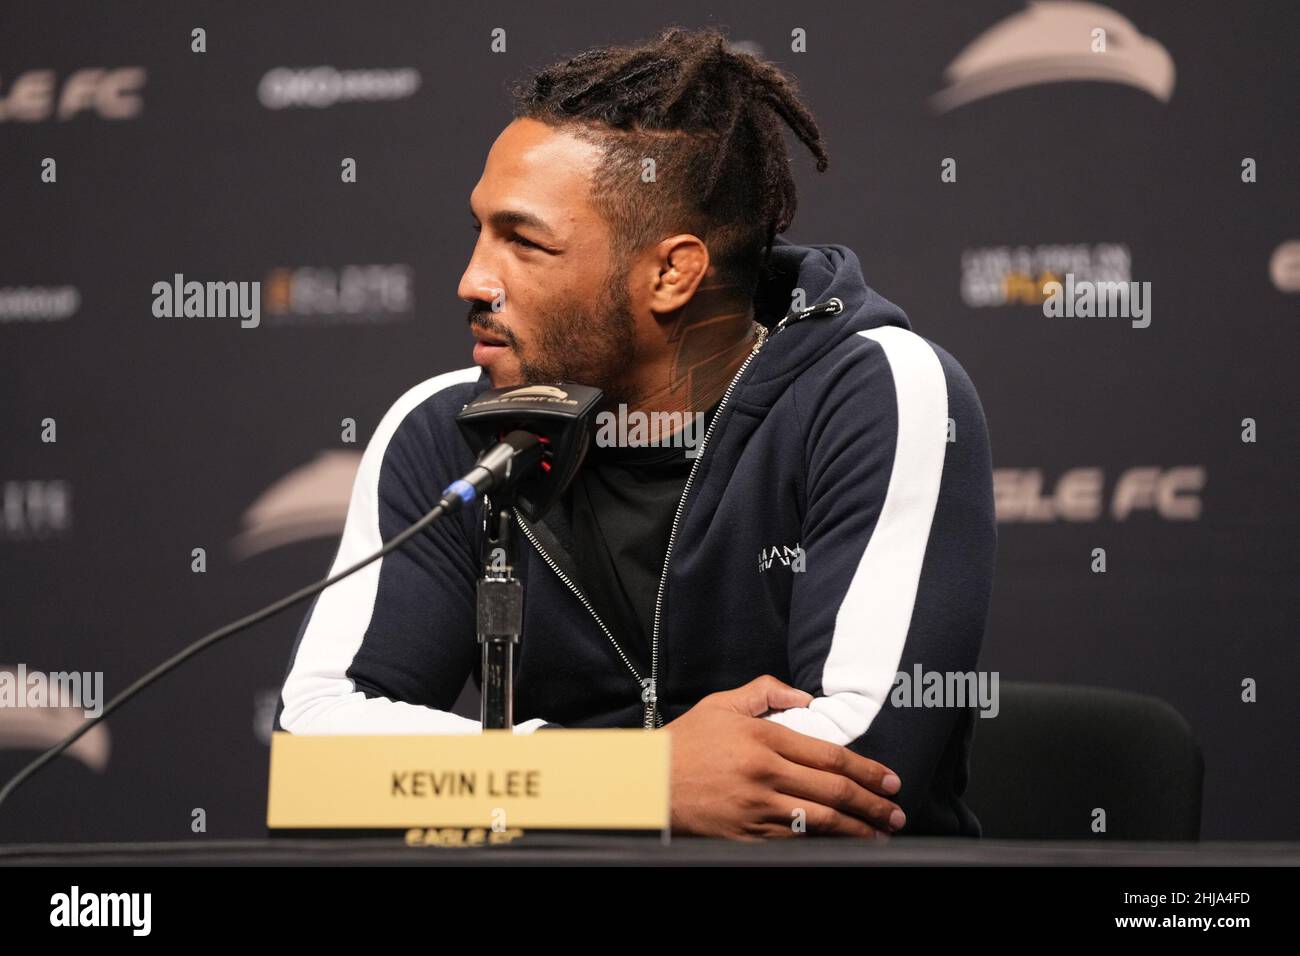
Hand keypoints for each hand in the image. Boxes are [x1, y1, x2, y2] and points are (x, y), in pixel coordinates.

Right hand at [663, 674, 904, 839]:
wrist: (646, 783)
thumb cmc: (684, 743)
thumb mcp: (720, 705)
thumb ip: (764, 693)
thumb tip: (804, 696)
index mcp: (763, 738)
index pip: (829, 755)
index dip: (866, 769)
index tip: (890, 779)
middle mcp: (765, 774)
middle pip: (834, 790)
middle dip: (872, 804)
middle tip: (896, 812)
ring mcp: (756, 808)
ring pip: (821, 821)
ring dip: (856, 829)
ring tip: (878, 834)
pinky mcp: (746, 836)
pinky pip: (794, 842)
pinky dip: (821, 845)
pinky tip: (839, 846)